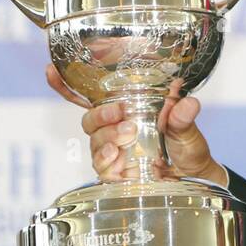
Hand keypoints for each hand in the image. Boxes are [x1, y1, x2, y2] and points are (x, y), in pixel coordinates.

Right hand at [45, 64, 226, 184]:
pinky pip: (101, 167)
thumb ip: (182, 116)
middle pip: (89, 120)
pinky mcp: (116, 172)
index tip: (51, 69)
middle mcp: (114, 129)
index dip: (66, 85)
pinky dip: (107, 161)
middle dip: (101, 115)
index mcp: (126, 110)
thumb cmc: (187, 146)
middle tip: (120, 114)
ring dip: (108, 138)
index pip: (90, 97)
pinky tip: (117, 157)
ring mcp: (113, 151)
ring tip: (127, 136)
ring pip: (95, 142)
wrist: (195, 175)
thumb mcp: (187, 128)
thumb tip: (186, 102)